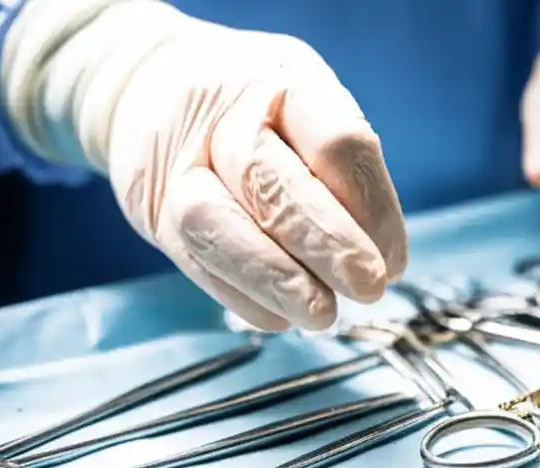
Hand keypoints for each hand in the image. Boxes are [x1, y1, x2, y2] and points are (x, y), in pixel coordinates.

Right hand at [1, 3, 406, 330]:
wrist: (147, 84)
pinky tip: (281, 314)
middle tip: (367, 288)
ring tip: (321, 315)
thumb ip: (343, 167)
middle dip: (326, 244)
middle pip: (270, 180)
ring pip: (217, 225)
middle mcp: (222, 116)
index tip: (392, 260)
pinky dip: (244, 296)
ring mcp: (179, 165)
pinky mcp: (153, 211)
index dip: (372, 207)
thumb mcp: (309, 102)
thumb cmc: (255, 104)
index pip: (334, 142)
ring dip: (276, 281)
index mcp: (281, 82)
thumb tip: (380, 252)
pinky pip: (195, 261)